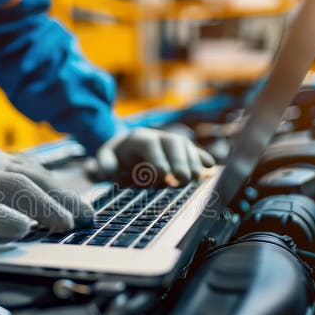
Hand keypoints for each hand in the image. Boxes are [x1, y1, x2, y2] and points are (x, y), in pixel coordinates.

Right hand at [0, 144, 93, 238]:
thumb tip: (29, 207)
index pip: (36, 171)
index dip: (63, 189)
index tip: (83, 206)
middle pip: (36, 177)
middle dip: (66, 198)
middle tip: (88, 218)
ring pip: (19, 188)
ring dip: (47, 207)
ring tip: (67, 225)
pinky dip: (4, 218)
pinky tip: (22, 229)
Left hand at [96, 128, 214, 185]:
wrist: (126, 149)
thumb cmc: (116, 157)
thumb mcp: (106, 157)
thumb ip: (105, 163)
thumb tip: (107, 172)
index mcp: (138, 137)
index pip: (151, 144)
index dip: (158, 159)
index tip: (162, 175)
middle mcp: (158, 136)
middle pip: (173, 143)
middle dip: (179, 160)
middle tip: (182, 178)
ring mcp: (171, 142)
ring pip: (185, 146)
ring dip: (192, 161)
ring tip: (195, 178)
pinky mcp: (182, 150)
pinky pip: (194, 151)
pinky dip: (202, 158)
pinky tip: (210, 167)